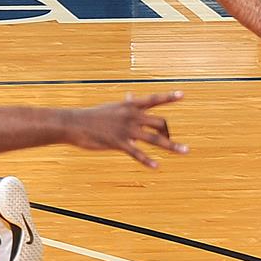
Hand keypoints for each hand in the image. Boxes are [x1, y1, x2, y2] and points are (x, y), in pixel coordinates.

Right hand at [64, 92, 187, 167]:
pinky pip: (137, 153)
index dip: (169, 97)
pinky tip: (157, 166)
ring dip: (172, 145)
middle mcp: (131, 116)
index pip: (153, 99)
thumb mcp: (112, 107)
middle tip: (170, 139)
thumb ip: (125, 104)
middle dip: (169, 132)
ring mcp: (126, 129)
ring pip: (155, 138)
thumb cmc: (93, 115)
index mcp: (130, 105)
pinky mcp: (118, 142)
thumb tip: (131, 96)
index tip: (183, 95)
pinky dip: (148, 160)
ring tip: (186, 151)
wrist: (74, 123)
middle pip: (159, 122)